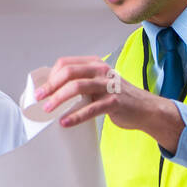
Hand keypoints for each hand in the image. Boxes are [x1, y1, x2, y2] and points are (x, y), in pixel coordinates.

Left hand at [35, 56, 183, 150]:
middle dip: (50, 87)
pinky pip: (91, 108)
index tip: (42, 91)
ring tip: (48, 110)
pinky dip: (75, 116)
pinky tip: (65, 122)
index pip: (65, 64)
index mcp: (95, 64)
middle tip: (39, 99)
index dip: (50, 77)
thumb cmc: (119, 98)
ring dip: (59, 99)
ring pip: (77, 87)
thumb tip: (53, 92)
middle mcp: (101, 70)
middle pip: (68, 72)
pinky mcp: (114, 102)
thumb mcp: (99, 85)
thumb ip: (81, 84)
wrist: (146, 109)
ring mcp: (108, 85)